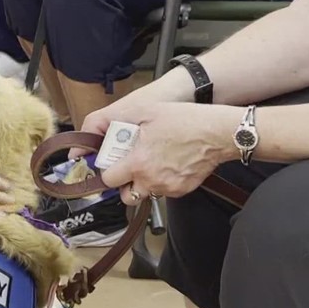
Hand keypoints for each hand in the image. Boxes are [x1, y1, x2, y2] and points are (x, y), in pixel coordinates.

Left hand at [94, 103, 243, 204]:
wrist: (220, 132)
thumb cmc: (185, 119)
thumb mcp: (143, 112)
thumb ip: (111, 124)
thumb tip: (88, 137)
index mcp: (138, 162)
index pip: (109, 180)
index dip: (107, 170)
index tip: (111, 161)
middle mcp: (151, 180)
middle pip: (125, 195)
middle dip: (123, 183)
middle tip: (129, 166)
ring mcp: (168, 187)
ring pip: (145, 193)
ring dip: (142, 183)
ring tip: (150, 163)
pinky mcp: (182, 190)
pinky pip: (164, 192)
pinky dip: (161, 182)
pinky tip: (167, 164)